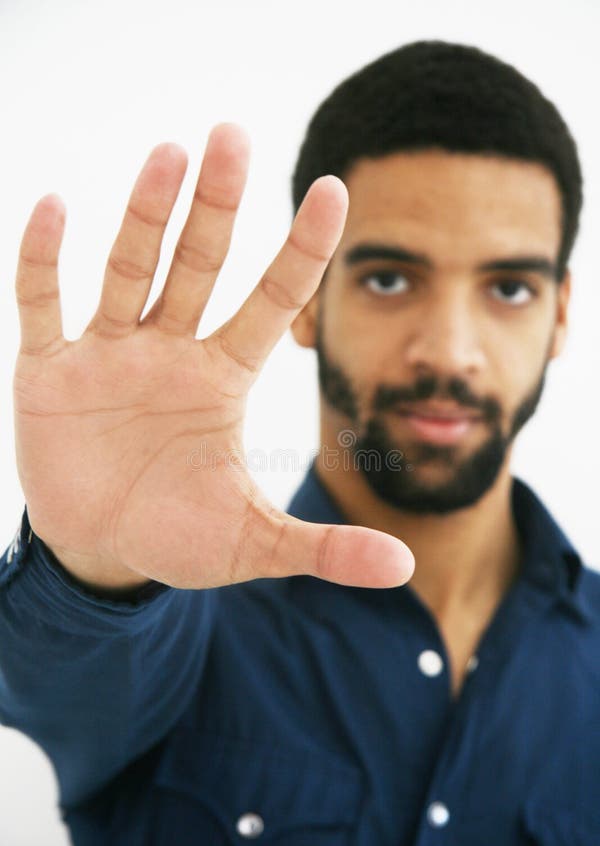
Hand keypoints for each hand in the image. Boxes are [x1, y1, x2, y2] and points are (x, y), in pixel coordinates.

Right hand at [12, 124, 413, 589]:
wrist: (102, 552)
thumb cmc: (179, 537)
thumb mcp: (255, 545)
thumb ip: (324, 550)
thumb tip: (406, 570)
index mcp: (222, 379)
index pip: (269, 300)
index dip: (300, 250)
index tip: (333, 191)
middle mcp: (169, 352)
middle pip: (197, 266)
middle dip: (215, 206)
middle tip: (232, 137)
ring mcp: (107, 355)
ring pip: (128, 270)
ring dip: (144, 216)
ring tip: (169, 155)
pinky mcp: (48, 371)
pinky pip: (43, 304)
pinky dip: (43, 262)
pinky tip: (54, 210)